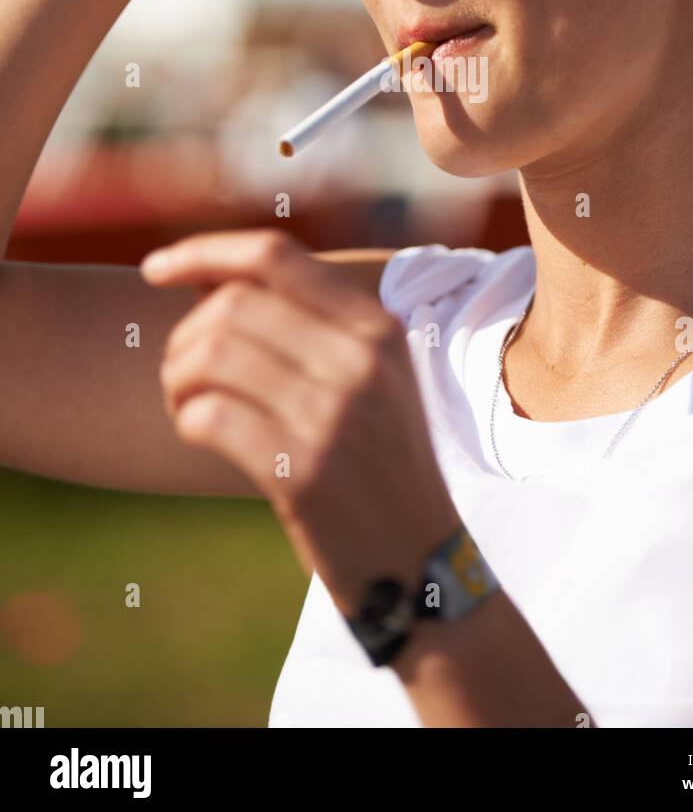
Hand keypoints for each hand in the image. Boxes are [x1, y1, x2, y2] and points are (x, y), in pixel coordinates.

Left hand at [140, 230, 460, 615]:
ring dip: (178, 377)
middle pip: (233, 304)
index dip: (204, 251)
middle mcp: (361, 360)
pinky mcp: (305, 473)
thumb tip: (203, 281)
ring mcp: (335, 415)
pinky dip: (188, 419)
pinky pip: (210, 416)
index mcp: (378, 326)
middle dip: (185, 334)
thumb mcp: (371, 378)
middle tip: (181, 373)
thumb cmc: (378, 462)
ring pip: (212, 355)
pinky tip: (199, 433)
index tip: (155, 268)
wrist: (419, 560)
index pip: (274, 255)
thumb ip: (306, 325)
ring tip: (185, 402)